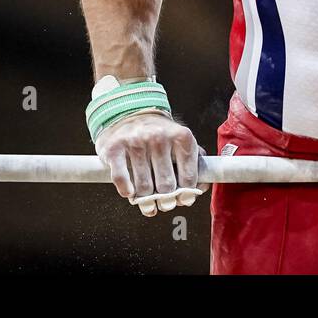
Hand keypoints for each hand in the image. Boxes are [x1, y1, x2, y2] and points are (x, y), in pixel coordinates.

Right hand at [95, 112, 209, 215]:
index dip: (186, 194)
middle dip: (166, 200)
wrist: (130, 114)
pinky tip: (130, 193)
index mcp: (181, 137)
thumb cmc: (159, 135)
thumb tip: (202, 187)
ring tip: (147, 203)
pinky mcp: (115, 148)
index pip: (188, 177)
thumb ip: (195, 161)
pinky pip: (121, 178)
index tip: (183, 200)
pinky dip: (126, 190)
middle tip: (164, 204)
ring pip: (144, 186)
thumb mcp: (181, 141)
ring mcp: (136, 141)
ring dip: (146, 201)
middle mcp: (159, 137)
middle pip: (166, 185)